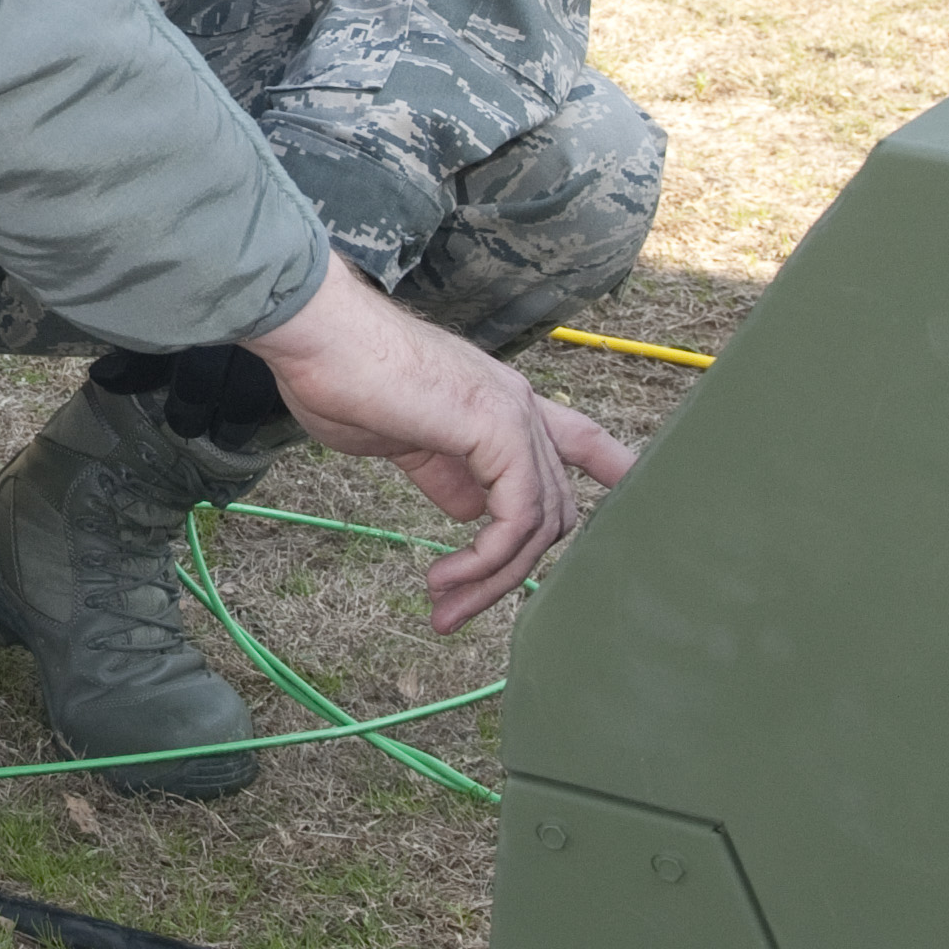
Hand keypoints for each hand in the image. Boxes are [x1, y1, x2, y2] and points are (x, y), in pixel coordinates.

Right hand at [239, 263, 635, 630]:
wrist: (317, 339)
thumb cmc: (342, 379)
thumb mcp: (400, 440)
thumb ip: (443, 472)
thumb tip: (469, 511)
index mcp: (497, 402)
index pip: (577, 437)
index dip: (610, 469)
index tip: (631, 496)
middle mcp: (518, 405)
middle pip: (555, 506)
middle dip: (509, 571)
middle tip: (451, 608)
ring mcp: (513, 414)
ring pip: (539, 523)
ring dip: (491, 578)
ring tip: (443, 605)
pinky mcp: (497, 429)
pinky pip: (517, 518)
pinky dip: (487, 560)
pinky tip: (446, 576)